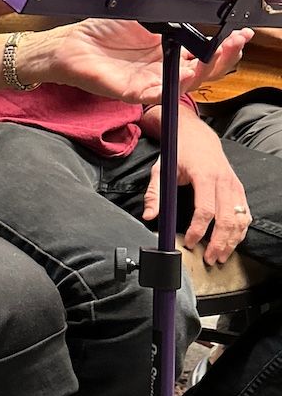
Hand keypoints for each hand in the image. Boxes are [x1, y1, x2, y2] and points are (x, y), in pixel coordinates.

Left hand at [26, 19, 250, 105]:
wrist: (69, 44)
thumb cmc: (101, 30)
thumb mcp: (140, 13)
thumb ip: (166, 11)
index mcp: (168, 50)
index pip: (203, 52)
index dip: (223, 44)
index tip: (239, 31)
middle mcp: (163, 68)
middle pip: (204, 70)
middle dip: (225, 56)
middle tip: (238, 40)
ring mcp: (151, 82)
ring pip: (188, 83)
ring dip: (209, 69)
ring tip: (223, 52)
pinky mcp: (134, 93)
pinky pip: (161, 92)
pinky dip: (178, 83)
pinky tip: (192, 71)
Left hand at [142, 111, 250, 263]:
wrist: (198, 136)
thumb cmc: (178, 153)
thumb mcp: (161, 168)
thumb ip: (155, 193)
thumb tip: (150, 217)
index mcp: (203, 175)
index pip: (205, 209)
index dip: (197, 229)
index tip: (188, 243)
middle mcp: (223, 181)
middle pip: (226, 219)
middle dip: (218, 242)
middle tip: (209, 259)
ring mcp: (234, 185)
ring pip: (239, 219)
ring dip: (231, 241)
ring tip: (220, 256)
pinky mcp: (239, 189)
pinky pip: (245, 214)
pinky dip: (240, 231)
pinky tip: (231, 243)